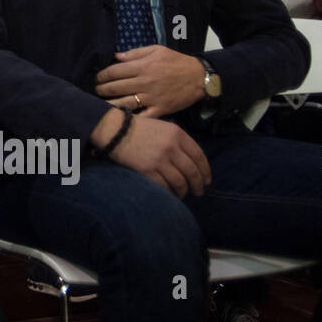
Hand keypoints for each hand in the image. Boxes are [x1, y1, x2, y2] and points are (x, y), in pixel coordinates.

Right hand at [91, 109, 211, 197]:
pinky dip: (170, 192)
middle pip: (192, 171)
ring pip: (180, 181)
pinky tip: (170, 194)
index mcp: (178, 134)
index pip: (199, 156)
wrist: (114, 129)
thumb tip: (190, 161)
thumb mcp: (163, 127)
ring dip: (184, 191)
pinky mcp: (147, 170)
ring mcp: (160, 159)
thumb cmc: (139, 127)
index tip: (207, 180)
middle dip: (198, 184)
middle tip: (199, 192)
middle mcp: (172, 147)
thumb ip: (178, 141)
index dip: (206, 171)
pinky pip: (164, 186)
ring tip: (183, 194)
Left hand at [94, 45, 206, 117]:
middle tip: (96, 91)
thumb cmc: (177, 62)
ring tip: (102, 104)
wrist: (200, 77)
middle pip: (116, 87)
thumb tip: (116, 56)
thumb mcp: (157, 50)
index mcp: (143, 66)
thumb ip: (135, 53)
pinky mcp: (160, 110)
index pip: (114, 71)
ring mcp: (152, 98)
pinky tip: (120, 117)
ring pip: (124, 103)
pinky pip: (142, 117)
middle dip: (101, 90)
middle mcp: (145, 82)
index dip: (101, 75)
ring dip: (110, 104)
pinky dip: (130, 118)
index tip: (97, 78)